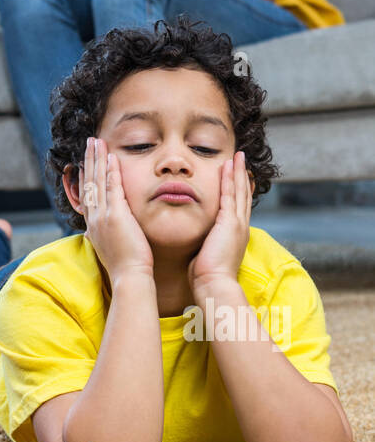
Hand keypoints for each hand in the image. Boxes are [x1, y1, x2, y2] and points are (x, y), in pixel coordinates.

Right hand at [80, 136, 153, 285]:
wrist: (129, 277)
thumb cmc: (126, 266)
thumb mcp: (112, 246)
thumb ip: (109, 233)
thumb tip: (110, 229)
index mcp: (93, 224)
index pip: (86, 194)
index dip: (85, 175)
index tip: (86, 161)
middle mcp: (93, 218)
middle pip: (88, 182)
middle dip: (88, 160)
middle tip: (90, 142)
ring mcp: (103, 216)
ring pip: (97, 181)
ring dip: (96, 159)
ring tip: (97, 142)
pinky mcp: (116, 215)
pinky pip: (112, 187)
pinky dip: (111, 171)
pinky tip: (111, 157)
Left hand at [188, 152, 251, 298]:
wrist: (214, 285)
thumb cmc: (207, 276)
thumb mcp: (207, 254)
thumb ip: (205, 243)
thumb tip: (198, 241)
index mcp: (234, 234)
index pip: (238, 206)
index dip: (238, 189)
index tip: (237, 175)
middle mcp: (239, 226)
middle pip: (242, 194)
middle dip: (242, 175)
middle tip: (241, 158)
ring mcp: (236, 223)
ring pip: (238, 191)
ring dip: (237, 171)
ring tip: (237, 156)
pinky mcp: (229, 222)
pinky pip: (229, 195)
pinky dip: (229, 179)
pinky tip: (227, 165)